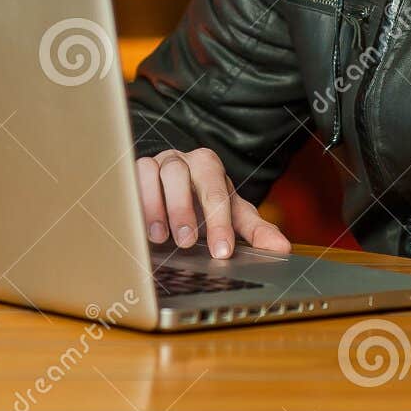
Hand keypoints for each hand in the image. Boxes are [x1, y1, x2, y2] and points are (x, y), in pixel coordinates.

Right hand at [136, 147, 290, 258]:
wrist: (173, 193)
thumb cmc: (203, 205)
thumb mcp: (231, 216)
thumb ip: (255, 230)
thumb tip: (282, 247)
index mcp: (208, 166)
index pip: (215, 190)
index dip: (219, 221)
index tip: (221, 251)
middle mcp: (180, 160)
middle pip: (179, 174)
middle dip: (182, 209)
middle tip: (187, 243)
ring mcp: (153, 163)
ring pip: (150, 172)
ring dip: (154, 206)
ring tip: (160, 238)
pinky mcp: (130, 173)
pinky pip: (128, 179)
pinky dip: (133, 202)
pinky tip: (139, 227)